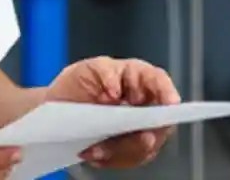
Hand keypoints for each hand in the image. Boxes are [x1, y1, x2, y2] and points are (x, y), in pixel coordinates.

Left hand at [45, 56, 179, 168]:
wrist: (59, 108)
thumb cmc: (77, 84)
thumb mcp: (87, 69)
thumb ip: (104, 72)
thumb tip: (116, 89)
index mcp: (138, 77)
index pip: (159, 81)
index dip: (167, 91)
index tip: (170, 102)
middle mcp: (145, 104)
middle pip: (160, 120)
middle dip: (149, 131)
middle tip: (140, 137)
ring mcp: (140, 128)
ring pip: (146, 145)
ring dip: (123, 149)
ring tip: (95, 149)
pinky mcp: (129, 148)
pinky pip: (129, 158)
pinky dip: (111, 158)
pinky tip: (93, 153)